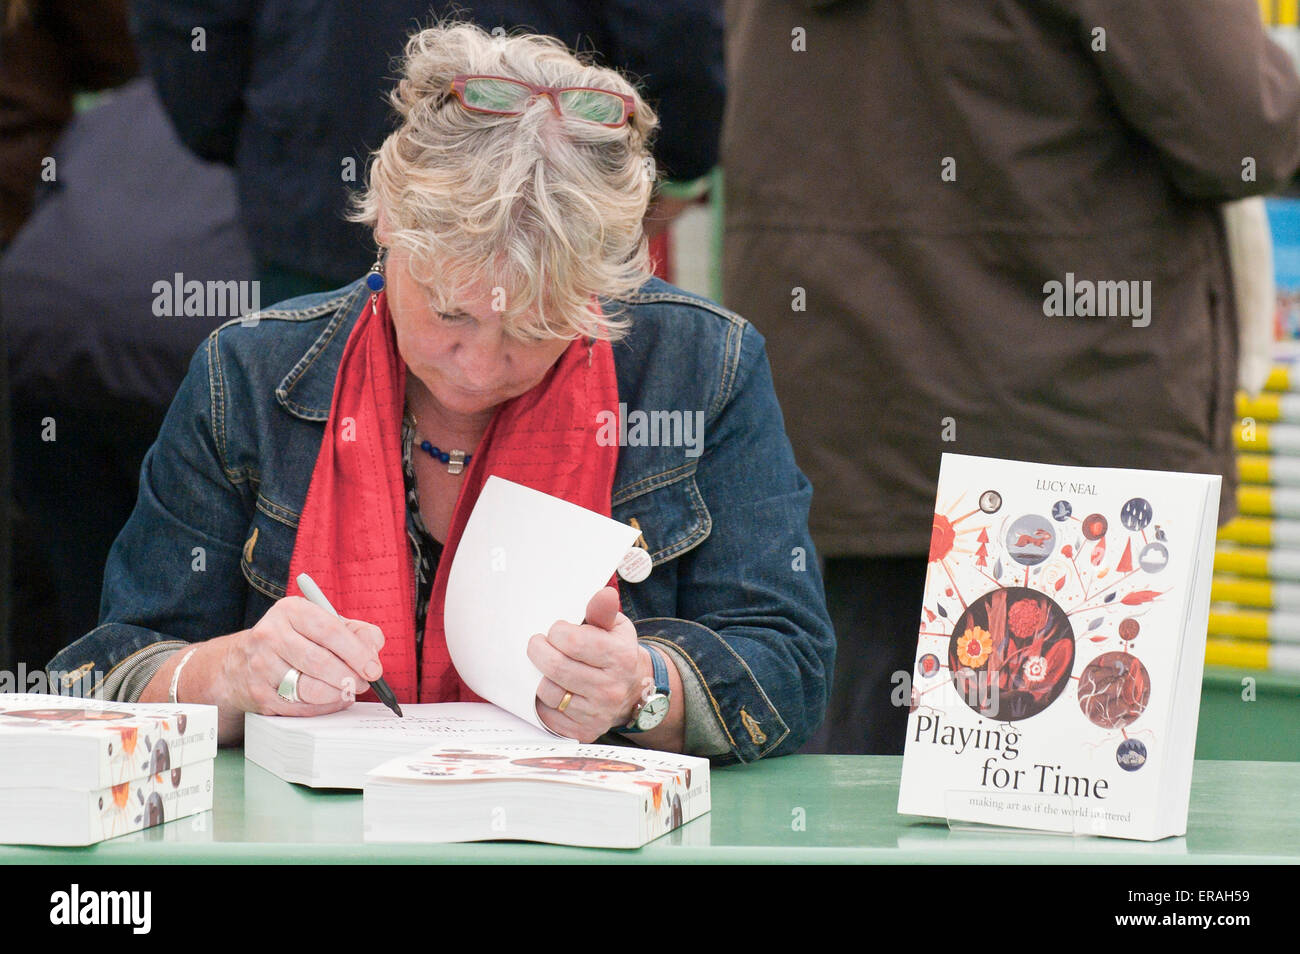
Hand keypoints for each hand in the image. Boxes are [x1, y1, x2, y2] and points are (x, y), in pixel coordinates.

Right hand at [215, 596, 384, 717]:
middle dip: (350, 676)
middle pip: (320, 662)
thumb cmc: (294, 640)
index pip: (330, 631)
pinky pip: (300, 707)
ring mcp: (261, 666)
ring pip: (310, 688)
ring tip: (349, 691)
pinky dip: (323, 707)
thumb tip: (374, 649)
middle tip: (365, 683)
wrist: (240, 663)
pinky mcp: (259, 694)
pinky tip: (332, 700)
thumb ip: (356, 631)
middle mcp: (271, 635)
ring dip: (338, 694)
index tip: (374, 668)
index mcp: (291, 610)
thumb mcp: (322, 623)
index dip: (357, 652)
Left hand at [529, 586, 648, 741]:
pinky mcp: (584, 732)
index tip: (557, 630)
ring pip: (548, 692)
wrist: (633, 691)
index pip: (572, 641)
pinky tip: (552, 687)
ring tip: (547, 667)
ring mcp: (598, 714)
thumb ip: (603, 610)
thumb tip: (605, 594)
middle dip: (538, 651)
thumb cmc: (616, 653)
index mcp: (621, 657)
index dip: (556, 632)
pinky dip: (543, 701)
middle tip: (537, 644)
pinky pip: (548, 716)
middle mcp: (611, 688)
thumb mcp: (616, 627)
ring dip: (540, 676)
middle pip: (556, 667)